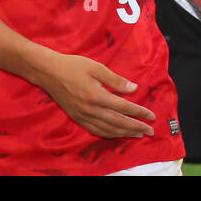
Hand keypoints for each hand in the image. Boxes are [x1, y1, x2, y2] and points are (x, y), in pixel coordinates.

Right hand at [35, 52, 155, 138]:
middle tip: (150, 131)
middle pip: (118, 122)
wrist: (48, 72)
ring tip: (137, 134)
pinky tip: (117, 133)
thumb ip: (116, 80)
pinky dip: (109, 134)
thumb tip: (134, 88)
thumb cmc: (73, 66)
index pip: (124, 107)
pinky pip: (96, 130)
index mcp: (97, 96)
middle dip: (136, 128)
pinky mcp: (77, 118)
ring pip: (108, 129)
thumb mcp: (96, 67)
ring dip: (125, 133)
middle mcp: (90, 110)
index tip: (151, 116)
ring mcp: (83, 116)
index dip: (139, 112)